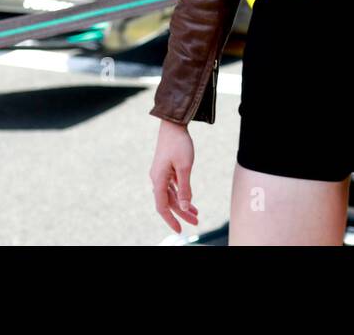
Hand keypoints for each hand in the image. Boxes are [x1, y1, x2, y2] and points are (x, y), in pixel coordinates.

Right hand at [150, 119, 199, 234]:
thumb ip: (184, 188)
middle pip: (169, 202)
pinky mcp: (166, 169)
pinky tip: (189, 199)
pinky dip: (181, 194)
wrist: (173, 124)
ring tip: (196, 213)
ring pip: (171, 194)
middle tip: (196, 221)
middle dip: (182, 213)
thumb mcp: (185, 167)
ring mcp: (161, 174)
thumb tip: (185, 206)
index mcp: (158, 180)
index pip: (162, 206)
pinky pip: (172, 186)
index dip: (171, 219)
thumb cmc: (179, 144)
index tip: (180, 230)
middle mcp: (157, 179)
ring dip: (183, 204)